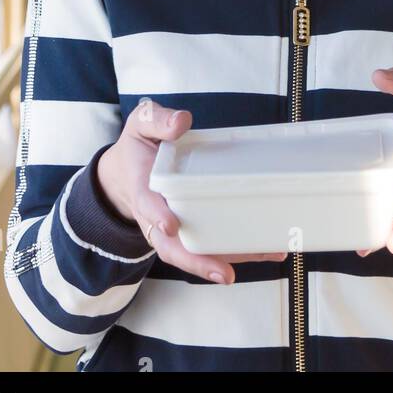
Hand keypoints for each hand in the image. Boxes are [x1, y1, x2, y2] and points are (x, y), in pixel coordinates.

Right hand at [96, 100, 286, 282]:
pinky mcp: (190, 229)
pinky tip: (268, 247)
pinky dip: (236, 250)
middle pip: (171, 247)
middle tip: (224, 272)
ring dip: (229, 259)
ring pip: (195, 251)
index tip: (170, 224)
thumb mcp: (141, 125)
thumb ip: (157, 120)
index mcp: (143, 187)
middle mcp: (156, 216)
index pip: (147, 205)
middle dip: (197, 261)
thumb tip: (181, 122)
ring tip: (266, 254)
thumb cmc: (138, 148)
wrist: (124, 172)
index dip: (157, 215)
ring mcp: (173, 228)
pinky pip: (209, 245)